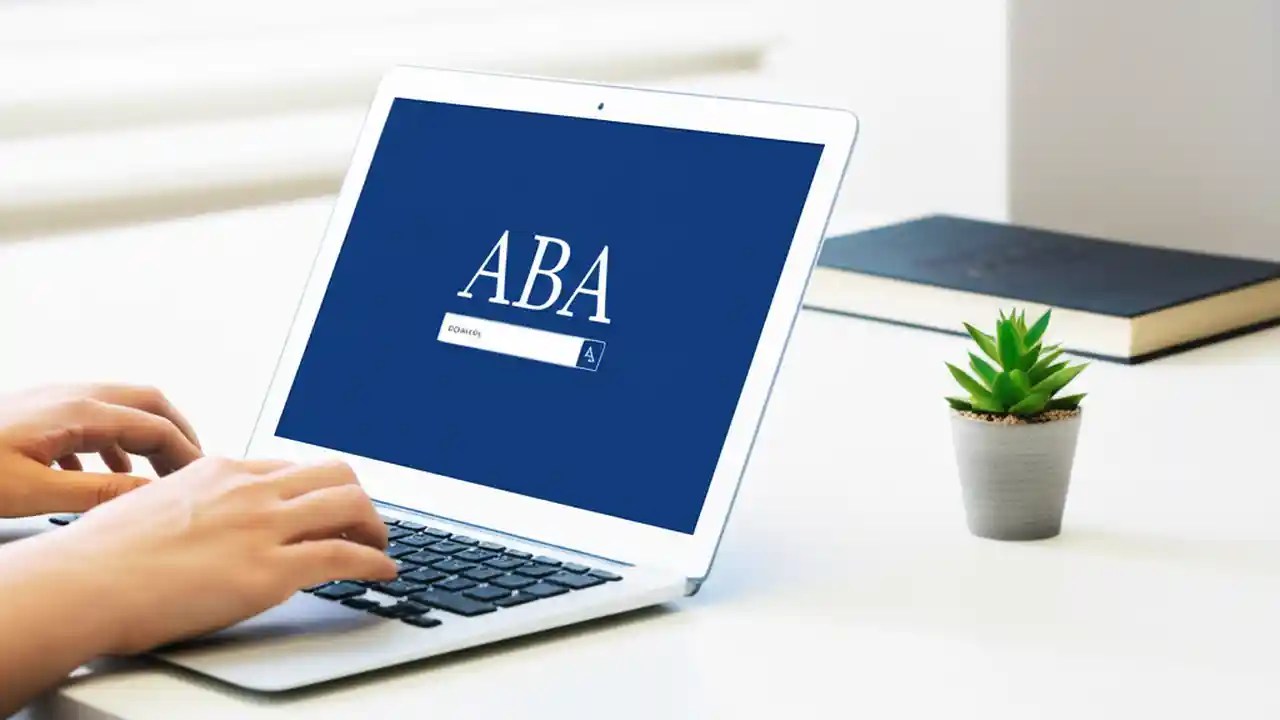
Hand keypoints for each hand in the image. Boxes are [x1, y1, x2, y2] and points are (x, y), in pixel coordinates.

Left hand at [0, 384, 201, 516]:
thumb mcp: (33, 490)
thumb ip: (96, 492)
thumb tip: (148, 492)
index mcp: (78, 412)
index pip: (154, 427)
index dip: (185, 452)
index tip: (201, 477)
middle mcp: (71, 396)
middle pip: (148, 403)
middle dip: (177, 433)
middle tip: (191, 466)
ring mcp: (55, 398)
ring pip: (121, 408)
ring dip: (146, 437)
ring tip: (156, 471)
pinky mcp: (39, 410)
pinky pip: (93, 418)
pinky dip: (113, 442)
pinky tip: (104, 470)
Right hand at [27, 457, 395, 654]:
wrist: (81, 582)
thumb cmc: (102, 556)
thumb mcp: (156, 505)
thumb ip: (194, 505)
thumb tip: (206, 522)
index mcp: (220, 470)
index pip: (291, 469)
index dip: (317, 490)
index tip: (328, 505)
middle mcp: (249, 489)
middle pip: (334, 474)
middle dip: (359, 498)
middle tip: (366, 522)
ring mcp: (262, 526)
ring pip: (350, 505)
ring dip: (376, 526)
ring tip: (380, 544)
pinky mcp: (270, 569)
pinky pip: (343, 555)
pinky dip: (374, 561)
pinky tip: (384, 570)